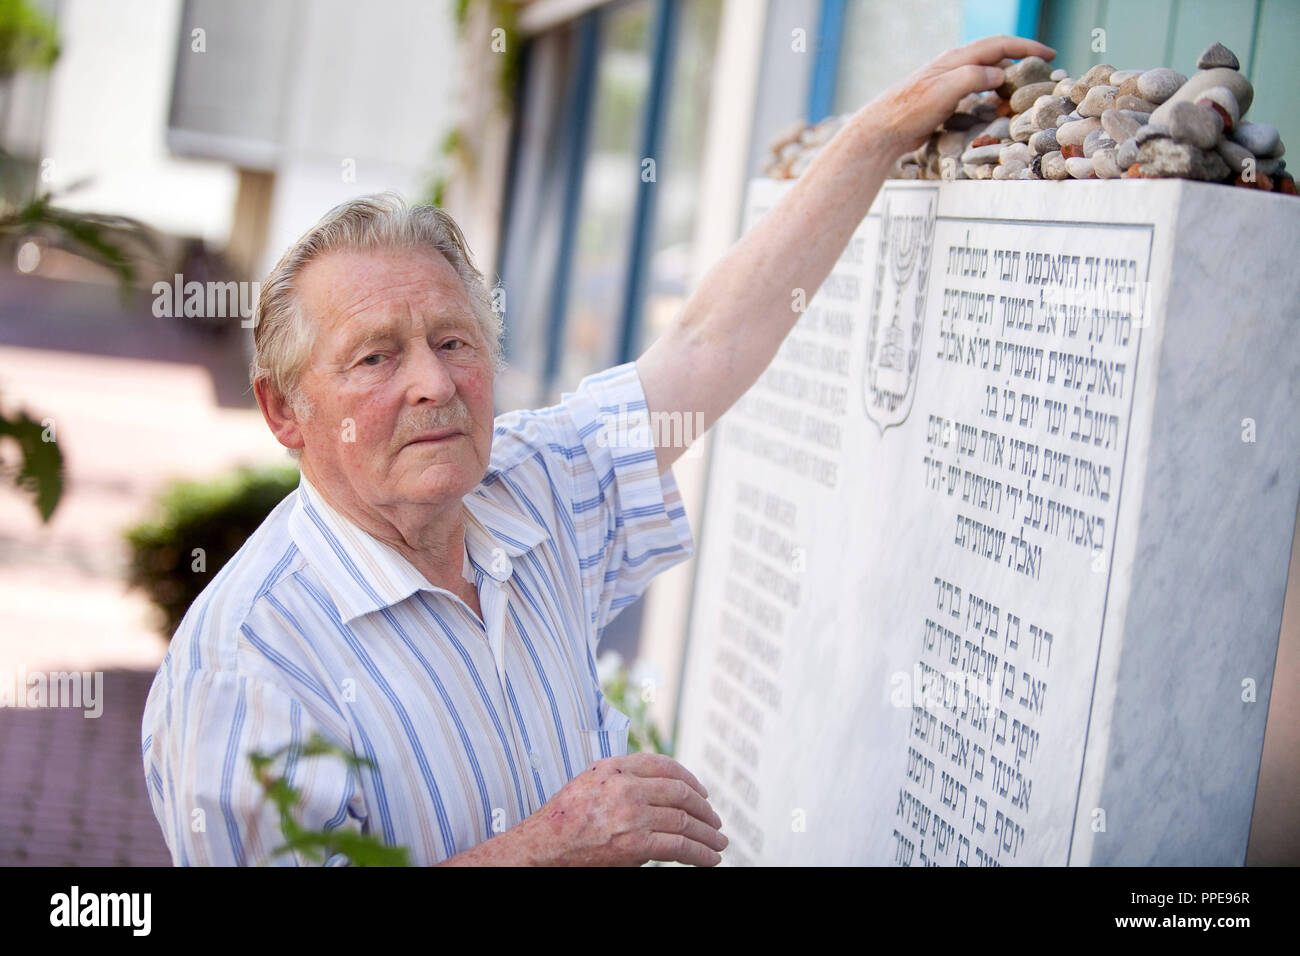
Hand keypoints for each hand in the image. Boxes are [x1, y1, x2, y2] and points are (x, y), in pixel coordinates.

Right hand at [516, 752, 727, 865]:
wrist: (542, 847)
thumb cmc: (563, 820)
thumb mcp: (590, 782)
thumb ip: (622, 778)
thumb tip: (660, 790)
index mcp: (615, 767)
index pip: (664, 765)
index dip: (690, 779)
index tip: (701, 793)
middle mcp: (626, 786)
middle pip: (680, 792)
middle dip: (704, 809)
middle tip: (716, 821)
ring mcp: (632, 814)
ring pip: (685, 821)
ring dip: (708, 834)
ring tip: (719, 842)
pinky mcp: (636, 843)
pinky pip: (680, 847)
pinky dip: (701, 854)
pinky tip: (710, 858)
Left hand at [856, 35, 1056, 155]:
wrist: (883, 130)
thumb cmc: (910, 110)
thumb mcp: (945, 90)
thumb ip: (974, 77)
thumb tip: (1000, 73)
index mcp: (957, 58)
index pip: (999, 44)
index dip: (1027, 47)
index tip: (1049, 54)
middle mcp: (954, 65)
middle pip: (995, 56)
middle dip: (1021, 60)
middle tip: (1043, 70)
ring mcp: (948, 81)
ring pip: (986, 73)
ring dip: (1007, 77)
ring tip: (1025, 88)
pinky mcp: (943, 99)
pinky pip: (975, 90)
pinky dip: (991, 93)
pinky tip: (995, 104)